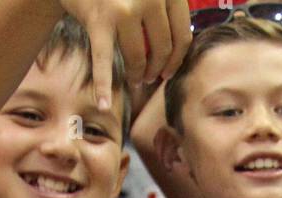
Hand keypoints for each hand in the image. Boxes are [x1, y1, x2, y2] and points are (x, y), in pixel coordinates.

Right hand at [59, 0, 192, 106]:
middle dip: (156, 69)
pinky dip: (102, 84)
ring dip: (136, 74)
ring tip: (134, 81)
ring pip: (138, 57)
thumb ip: (164, 10)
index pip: (182, 35)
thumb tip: (177, 54)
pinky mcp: (99, 19)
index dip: (176, 59)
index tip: (168, 72)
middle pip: (162, 48)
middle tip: (149, 78)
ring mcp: (124, 7)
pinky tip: (103, 103)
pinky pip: (104, 59)